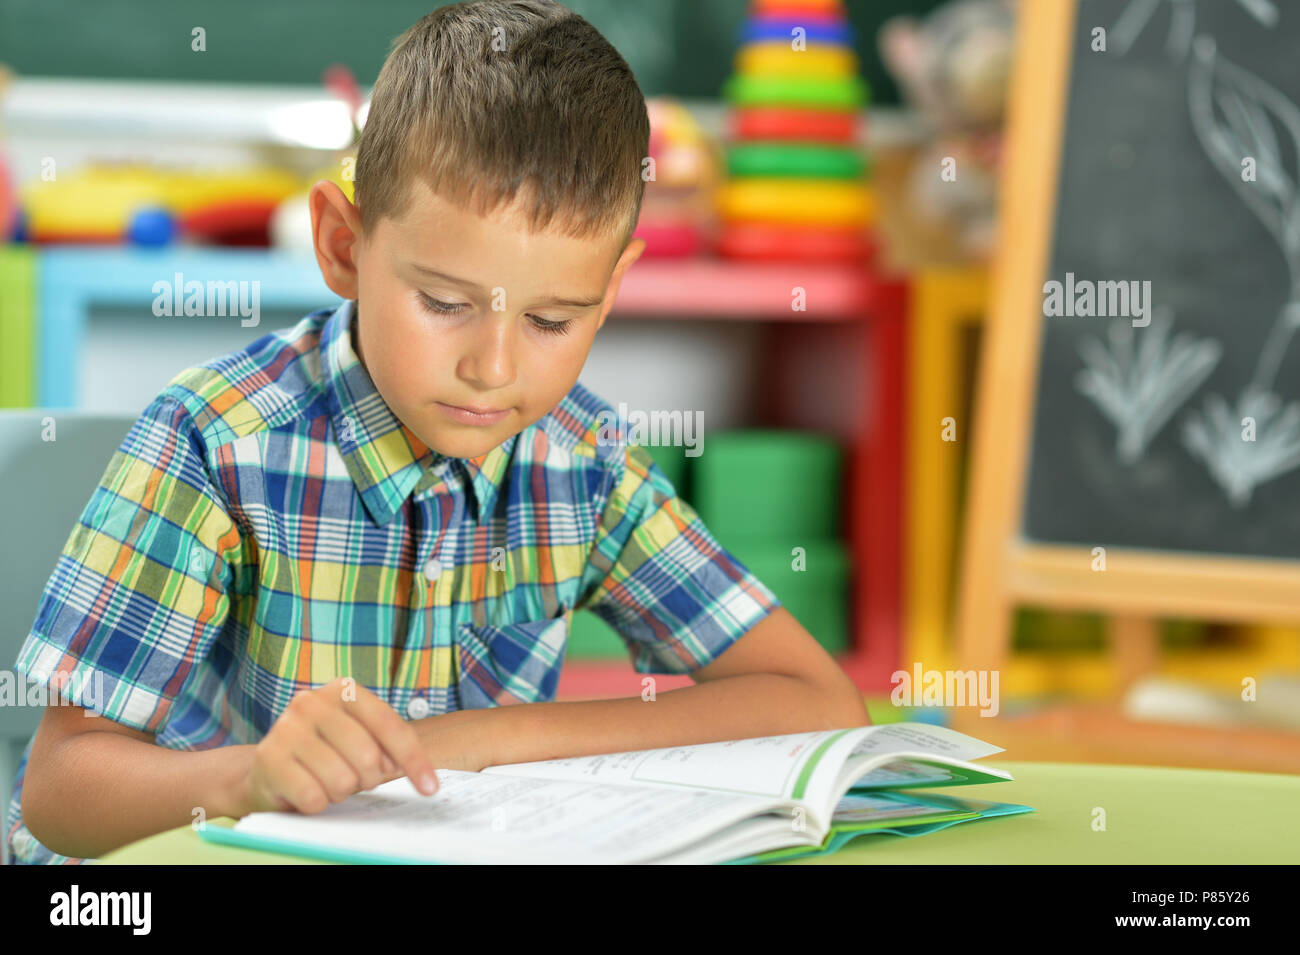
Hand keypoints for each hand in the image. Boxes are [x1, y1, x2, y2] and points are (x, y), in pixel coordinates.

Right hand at [235, 677, 438, 815]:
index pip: (389, 726)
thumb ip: (390, 745)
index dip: (414, 760)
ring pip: (342, 781)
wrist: (268, 768)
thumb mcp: (361, 738)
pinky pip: (314, 798)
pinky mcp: (269, 759)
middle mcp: (312, 702)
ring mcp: (287, 728)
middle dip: (368, 779)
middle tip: (356, 779)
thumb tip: (423, 775)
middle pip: (368, 756)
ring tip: (327, 782)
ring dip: (340, 792)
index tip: (430, 788)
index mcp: (343, 690)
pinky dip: (317, 803)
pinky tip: (307, 790)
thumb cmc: (327, 753)